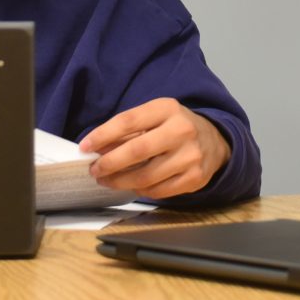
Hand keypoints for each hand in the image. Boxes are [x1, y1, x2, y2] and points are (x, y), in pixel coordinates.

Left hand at [78, 98, 231, 198]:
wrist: (214, 141)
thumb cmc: (175, 127)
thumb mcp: (154, 118)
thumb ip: (126, 131)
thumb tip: (95, 149)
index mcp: (168, 109)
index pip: (128, 121)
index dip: (103, 135)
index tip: (85, 147)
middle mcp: (182, 130)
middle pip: (137, 150)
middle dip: (109, 163)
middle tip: (94, 169)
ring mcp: (191, 156)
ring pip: (146, 176)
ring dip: (120, 181)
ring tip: (107, 180)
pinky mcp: (195, 178)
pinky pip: (158, 191)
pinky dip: (140, 190)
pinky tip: (132, 185)